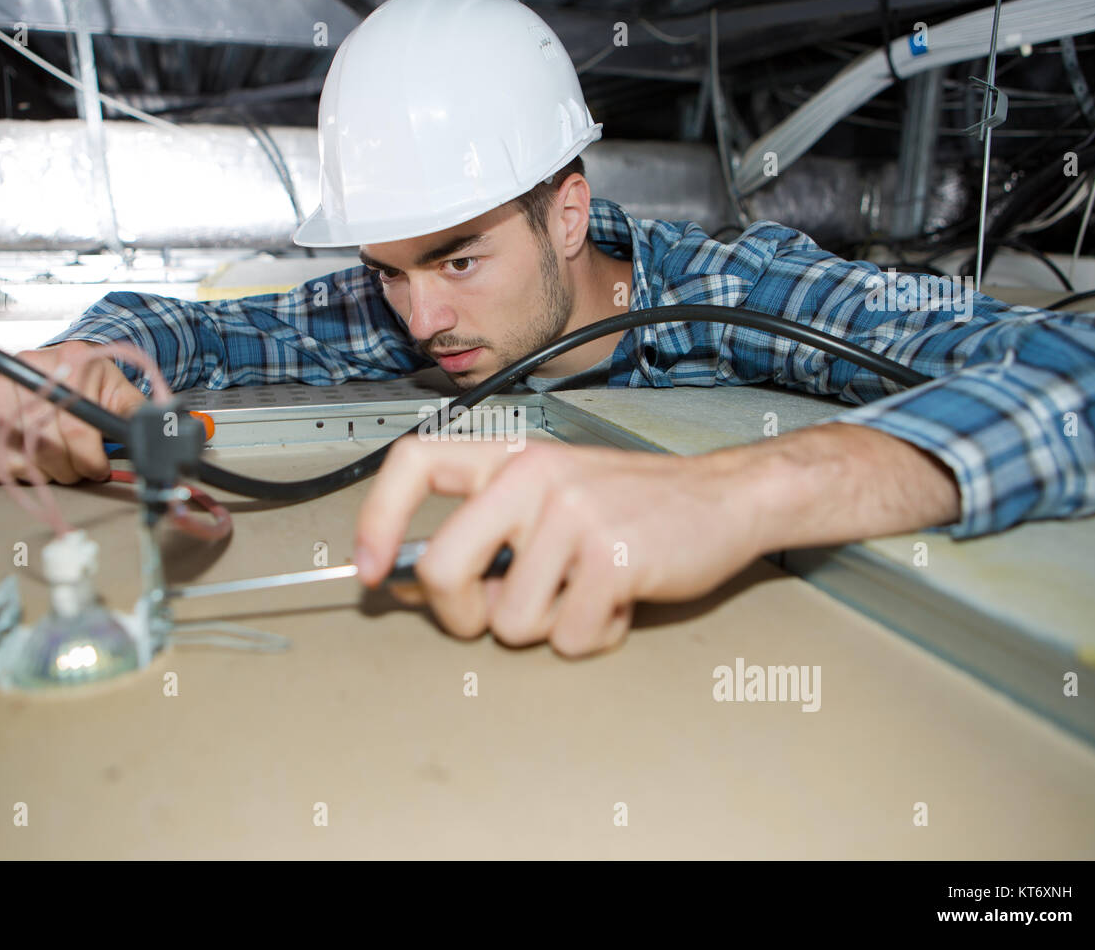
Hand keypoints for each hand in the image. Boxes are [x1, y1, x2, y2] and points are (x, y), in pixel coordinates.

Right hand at [0, 340, 145, 483]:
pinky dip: (9, 472)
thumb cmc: (91, 383)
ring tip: (58, 462)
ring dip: (42, 474)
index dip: (89, 459)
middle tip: (80, 469)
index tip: (98, 468)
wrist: (62, 365)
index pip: (76, 427)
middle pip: (44, 446)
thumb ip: (138, 413)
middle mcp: (26, 369)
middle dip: (69, 469)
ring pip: (16, 458)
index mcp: (69, 362)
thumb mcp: (120, 391)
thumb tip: (158, 432)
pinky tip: (28, 460)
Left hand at [353, 424, 959, 656]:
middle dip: (457, 615)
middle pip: (441, 568)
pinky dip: (592, 637)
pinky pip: (568, 638)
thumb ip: (489, 531)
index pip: (416, 464)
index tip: (367, 570)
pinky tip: (618, 603)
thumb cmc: (633, 507)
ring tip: (585, 593)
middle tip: (489, 617)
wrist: (726, 498)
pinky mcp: (613, 559)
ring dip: (546, 627)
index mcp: (512, 457)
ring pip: (509, 621)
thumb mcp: (553, 497)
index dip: (377, 518)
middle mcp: (534, 476)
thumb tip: (410, 585)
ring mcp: (574, 515)